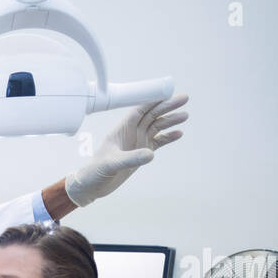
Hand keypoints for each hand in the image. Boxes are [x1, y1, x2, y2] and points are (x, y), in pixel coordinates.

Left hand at [64, 94, 188, 207]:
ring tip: (184, 115)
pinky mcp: (142, 153)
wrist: (92, 186)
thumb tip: (151, 154)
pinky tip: (179, 133)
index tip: (167, 91)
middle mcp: (131, 132)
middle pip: (152, 114)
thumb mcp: (112, 164)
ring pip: (157, 126)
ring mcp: (138, 142)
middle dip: (167, 106)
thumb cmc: (95, 171)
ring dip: (170, 121)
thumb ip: (131, 158)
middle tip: (183, 99)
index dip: (153, 99)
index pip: (140, 109)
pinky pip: (159, 142)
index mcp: (122, 129)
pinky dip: (169, 137)